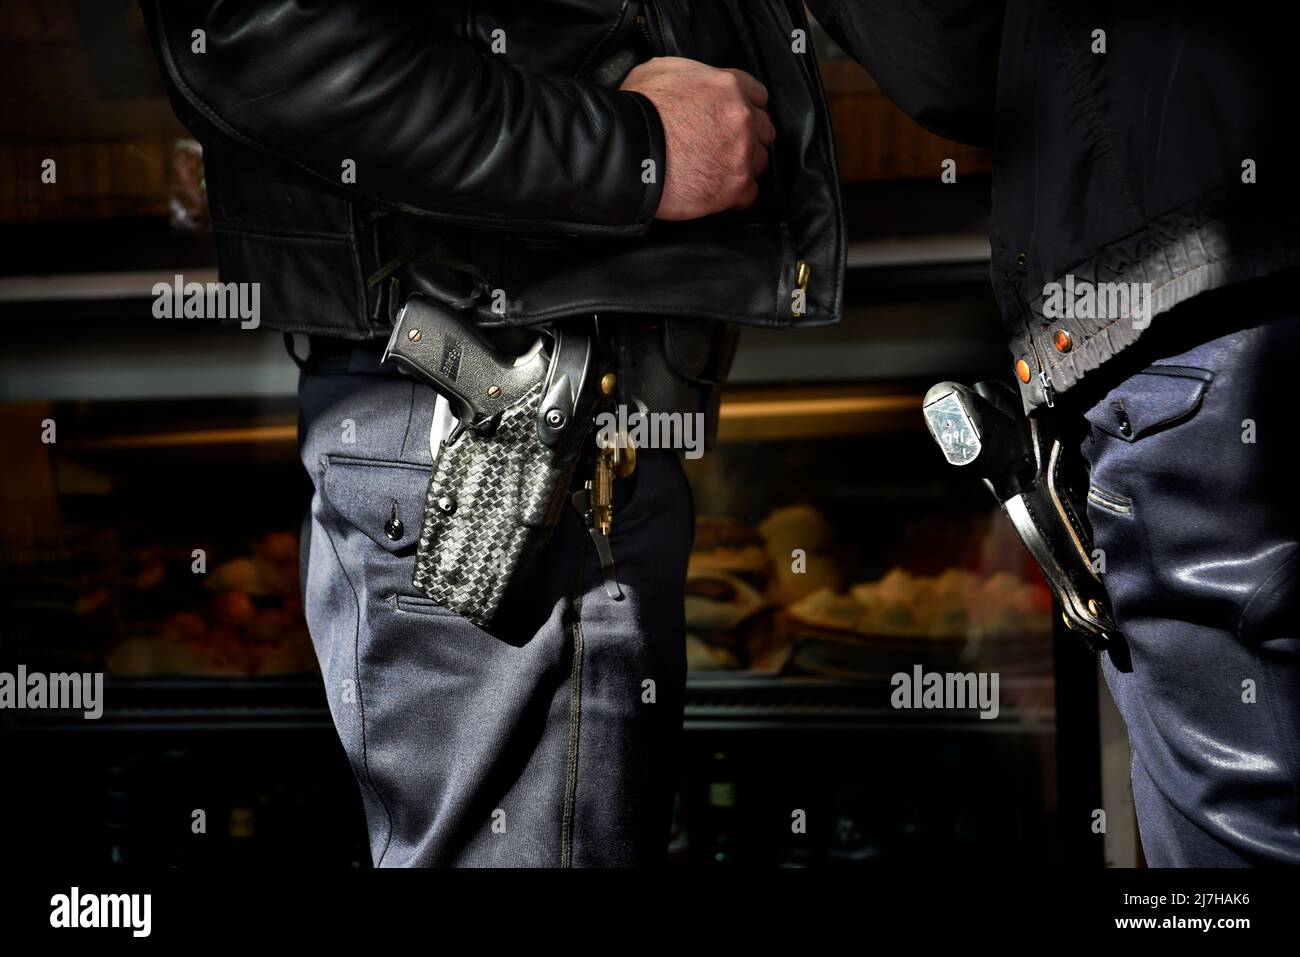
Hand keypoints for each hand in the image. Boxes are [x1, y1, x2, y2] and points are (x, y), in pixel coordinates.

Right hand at [620, 57, 774, 219]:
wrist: (627, 148)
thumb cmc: (637, 110)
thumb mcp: (660, 70)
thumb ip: (688, 73)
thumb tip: (683, 80)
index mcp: (728, 86)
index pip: (757, 95)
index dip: (746, 109)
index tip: (735, 119)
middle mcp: (741, 117)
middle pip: (763, 130)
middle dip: (747, 139)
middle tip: (723, 148)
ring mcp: (741, 152)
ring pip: (759, 162)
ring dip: (743, 167)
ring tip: (717, 172)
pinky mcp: (734, 186)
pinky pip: (750, 194)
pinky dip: (736, 196)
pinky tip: (718, 194)